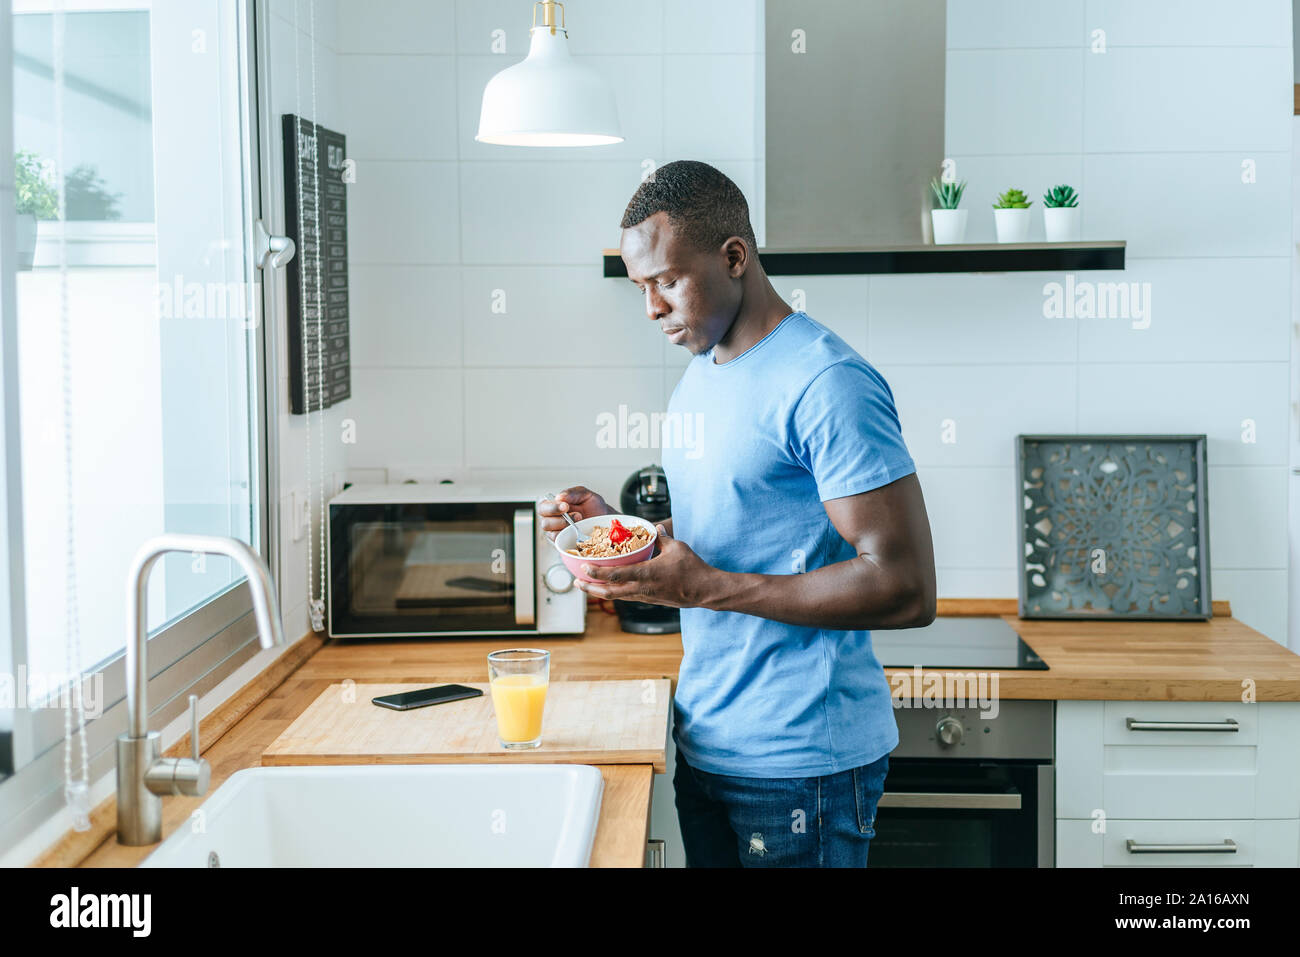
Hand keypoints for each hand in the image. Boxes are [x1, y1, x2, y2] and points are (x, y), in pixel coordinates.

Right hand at [538, 486, 611, 539]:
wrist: (604, 520)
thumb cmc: (593, 507)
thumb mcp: (585, 495)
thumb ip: (572, 493)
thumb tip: (559, 497)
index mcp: (554, 507)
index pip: (543, 507)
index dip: (552, 508)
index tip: (565, 506)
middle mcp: (553, 521)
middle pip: (545, 523)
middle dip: (560, 519)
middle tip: (577, 515)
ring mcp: (558, 534)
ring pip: (552, 534)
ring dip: (566, 528)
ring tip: (581, 522)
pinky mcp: (565, 544)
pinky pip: (561, 544)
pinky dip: (569, 538)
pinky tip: (579, 532)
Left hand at [576, 524, 714, 607]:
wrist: (704, 590)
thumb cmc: (692, 568)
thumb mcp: (676, 547)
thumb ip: (662, 537)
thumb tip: (654, 528)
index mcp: (646, 574)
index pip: (616, 575)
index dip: (597, 572)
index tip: (584, 567)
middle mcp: (642, 589)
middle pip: (609, 592)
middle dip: (590, 588)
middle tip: (576, 582)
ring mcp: (644, 597)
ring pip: (616, 597)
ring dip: (599, 592)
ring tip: (586, 586)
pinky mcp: (649, 600)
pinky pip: (626, 597)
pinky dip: (613, 592)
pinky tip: (608, 587)